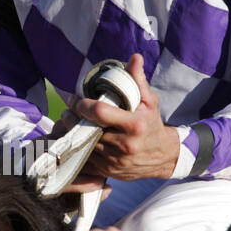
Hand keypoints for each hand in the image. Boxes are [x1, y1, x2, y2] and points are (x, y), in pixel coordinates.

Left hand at [66, 54, 179, 188]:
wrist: (162, 157)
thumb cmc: (152, 125)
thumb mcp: (149, 102)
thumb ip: (137, 81)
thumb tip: (134, 58)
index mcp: (134, 125)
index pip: (100, 113)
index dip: (83, 104)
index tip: (76, 99)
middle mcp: (124, 145)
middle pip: (87, 130)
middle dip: (72, 118)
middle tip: (68, 110)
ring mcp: (114, 161)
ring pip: (82, 146)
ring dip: (71, 133)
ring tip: (67, 121)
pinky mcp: (107, 172)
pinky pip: (84, 161)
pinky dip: (75, 149)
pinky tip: (72, 138)